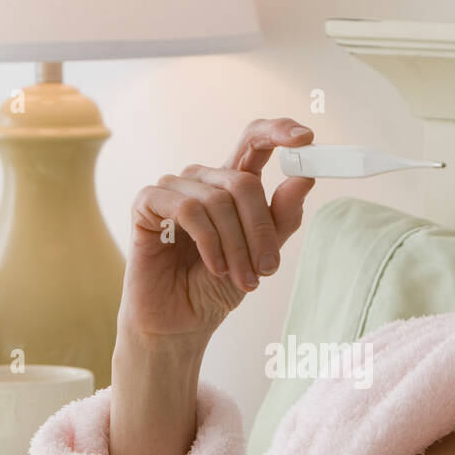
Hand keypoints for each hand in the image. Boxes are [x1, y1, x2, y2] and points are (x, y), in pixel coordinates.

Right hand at [119, 117, 315, 345]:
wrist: (182, 322)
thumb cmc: (216, 286)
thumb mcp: (262, 254)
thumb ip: (281, 217)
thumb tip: (305, 178)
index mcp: (231, 184)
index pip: (254, 140)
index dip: (279, 131)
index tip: (307, 139)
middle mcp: (202, 180)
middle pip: (243, 181)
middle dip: (261, 230)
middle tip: (267, 269)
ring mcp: (173, 188)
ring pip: (217, 200)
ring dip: (236, 246)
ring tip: (241, 279)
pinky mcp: (147, 204)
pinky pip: (187, 209)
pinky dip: (208, 242)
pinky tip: (213, 267)